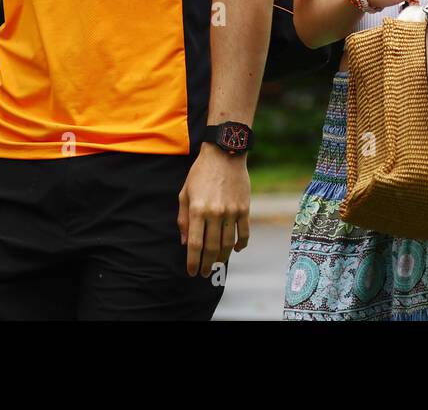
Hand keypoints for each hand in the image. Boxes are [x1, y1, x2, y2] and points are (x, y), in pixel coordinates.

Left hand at [178, 144, 250, 277]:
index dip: (193, 261)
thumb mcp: (185, 193)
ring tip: (217, 263)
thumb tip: (185, 242)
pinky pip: (244, 232)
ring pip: (228, 243)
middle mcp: (215, 213)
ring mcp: (231, 211)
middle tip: (204, 273)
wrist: (225, 154)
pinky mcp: (244, 208)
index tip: (192, 272)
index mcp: (197, 209)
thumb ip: (183, 219)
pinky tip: (237, 250)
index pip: (195, 244)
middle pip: (211, 247)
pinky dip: (241, 244)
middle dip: (207, 264)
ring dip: (222, 257)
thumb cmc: (200, 173)